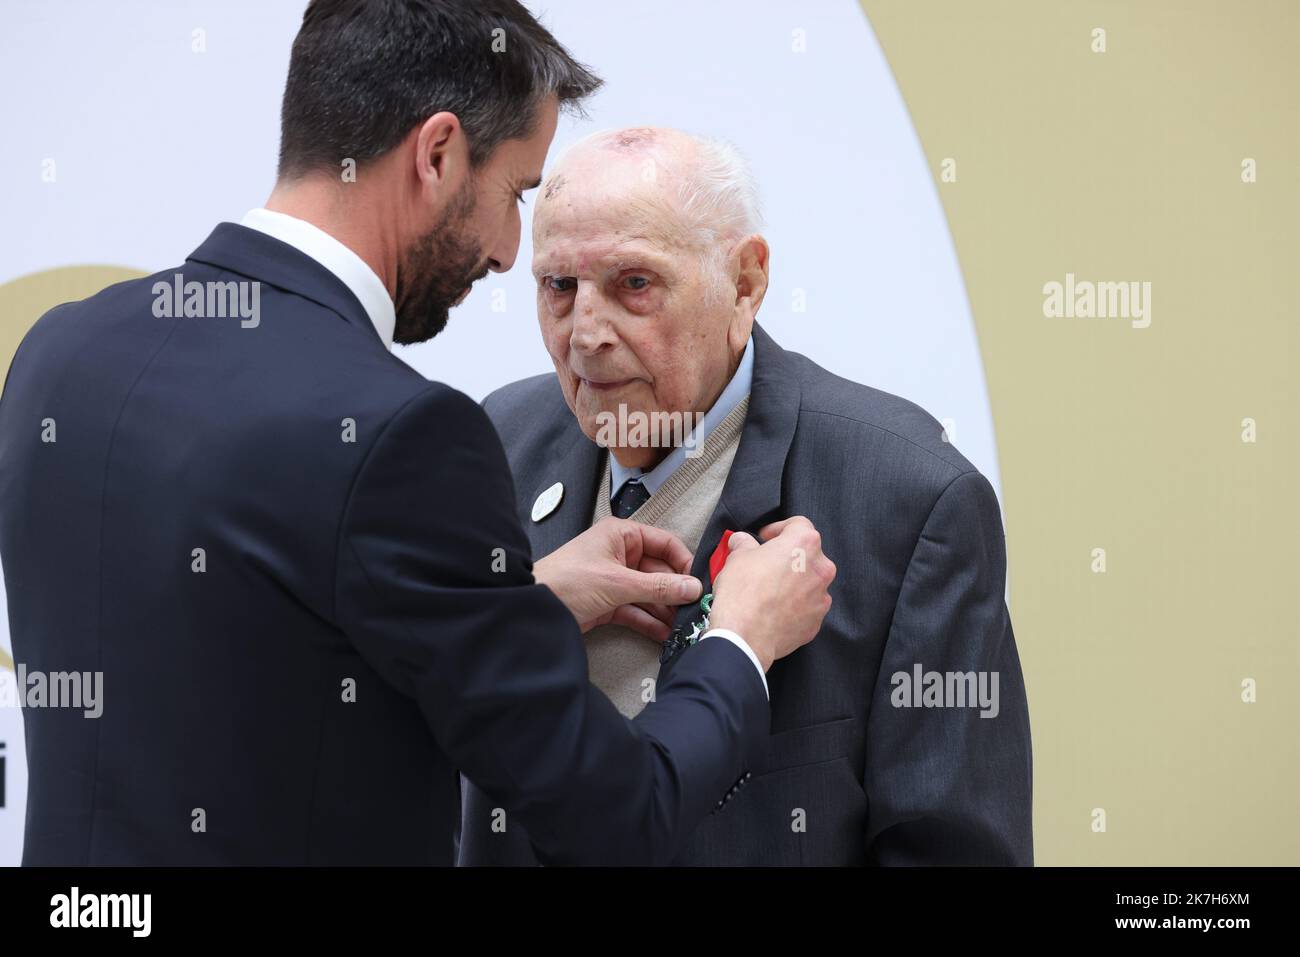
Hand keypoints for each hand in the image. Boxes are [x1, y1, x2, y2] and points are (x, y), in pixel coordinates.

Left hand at [533, 516, 702, 640]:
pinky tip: (665, 634)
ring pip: (650, 593)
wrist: (533, 608)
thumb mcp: (617, 582)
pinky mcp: (609, 603)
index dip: (683, 562)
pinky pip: (637, 610)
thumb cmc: (565, 580)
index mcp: (622, 535)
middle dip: (676, 591)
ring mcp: (615, 580)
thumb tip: (691, 588)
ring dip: (666, 610)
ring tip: (684, 625)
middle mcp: (621, 554)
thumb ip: (658, 587)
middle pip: (660, 572)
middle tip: (694, 609)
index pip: (665, 543)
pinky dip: (650, 622)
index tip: (698, 581)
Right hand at [706, 516, 835, 670]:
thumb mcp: (736, 557)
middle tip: (765, 564)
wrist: (745, 636)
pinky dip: (794, 605)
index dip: (779, 529)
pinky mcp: (816, 621)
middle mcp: (820, 568)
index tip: (765, 538)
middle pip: (807, 554)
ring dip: (793, 582)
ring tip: (769, 590)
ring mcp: (821, 597)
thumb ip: (743, 544)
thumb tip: (742, 542)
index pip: (798, 524)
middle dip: (787, 557)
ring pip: (809, 582)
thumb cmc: (742, 593)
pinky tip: (774, 609)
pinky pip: (807, 606)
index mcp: (804, 544)